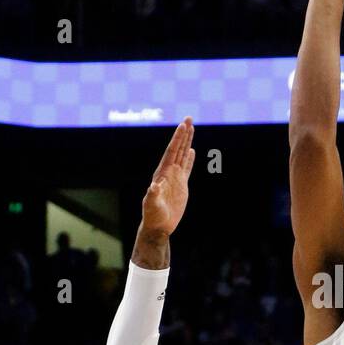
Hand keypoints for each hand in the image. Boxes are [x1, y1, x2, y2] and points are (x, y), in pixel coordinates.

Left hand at [139, 118, 195, 238]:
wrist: (158, 226)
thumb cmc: (153, 216)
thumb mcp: (151, 205)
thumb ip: (153, 195)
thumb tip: (153, 186)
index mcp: (162, 173)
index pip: (171, 151)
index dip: (177, 138)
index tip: (183, 125)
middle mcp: (168, 172)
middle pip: (177, 148)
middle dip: (183, 133)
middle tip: (189, 118)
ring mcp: (175, 178)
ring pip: (182, 155)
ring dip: (187, 142)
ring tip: (191, 128)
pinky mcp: (181, 185)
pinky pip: (186, 168)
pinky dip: (189, 159)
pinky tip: (191, 151)